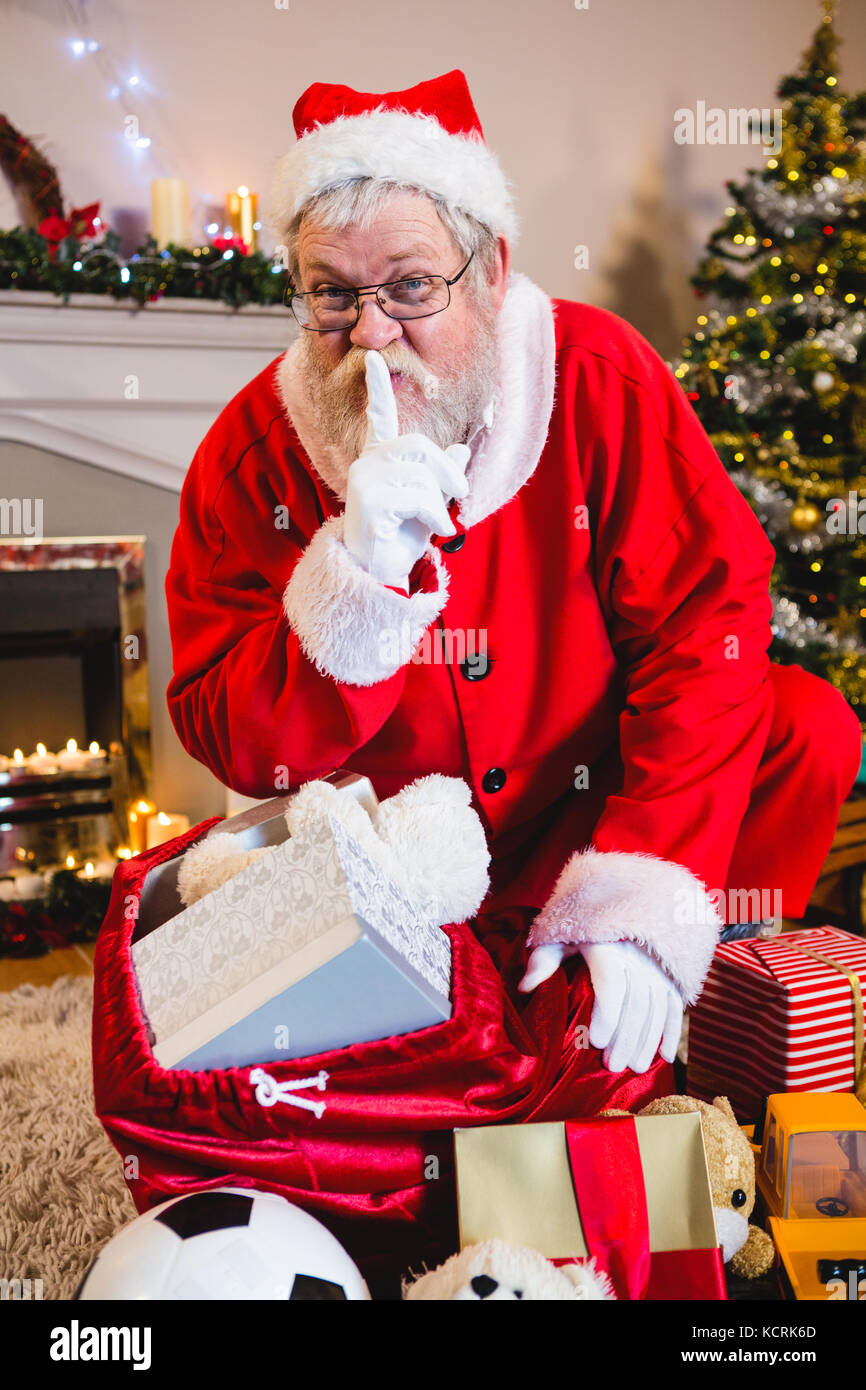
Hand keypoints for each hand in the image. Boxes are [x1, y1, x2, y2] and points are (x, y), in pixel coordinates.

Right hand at [342, 351, 469, 588]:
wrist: (381, 574)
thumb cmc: (402, 538)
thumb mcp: (431, 503)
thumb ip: (443, 476)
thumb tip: (463, 450)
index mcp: (379, 458)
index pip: (379, 417)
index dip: (378, 388)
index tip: (372, 358)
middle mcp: (368, 463)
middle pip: (420, 445)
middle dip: (447, 471)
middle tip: (461, 495)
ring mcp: (364, 480)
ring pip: (422, 473)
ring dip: (440, 501)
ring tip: (440, 523)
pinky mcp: (369, 500)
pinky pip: (418, 496)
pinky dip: (436, 515)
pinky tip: (436, 530)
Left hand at [518, 939, 682, 1074]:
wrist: (618, 903)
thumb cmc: (580, 926)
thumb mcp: (557, 936)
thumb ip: (543, 960)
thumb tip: (525, 988)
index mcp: (606, 948)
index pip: (611, 985)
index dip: (607, 1015)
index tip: (597, 1042)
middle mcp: (637, 958)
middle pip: (636, 1004)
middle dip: (626, 1039)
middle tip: (613, 1066)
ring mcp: (656, 968)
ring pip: (657, 1009)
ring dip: (648, 1041)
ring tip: (635, 1067)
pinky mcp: (668, 976)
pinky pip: (675, 1005)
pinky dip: (673, 1032)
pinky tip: (666, 1057)